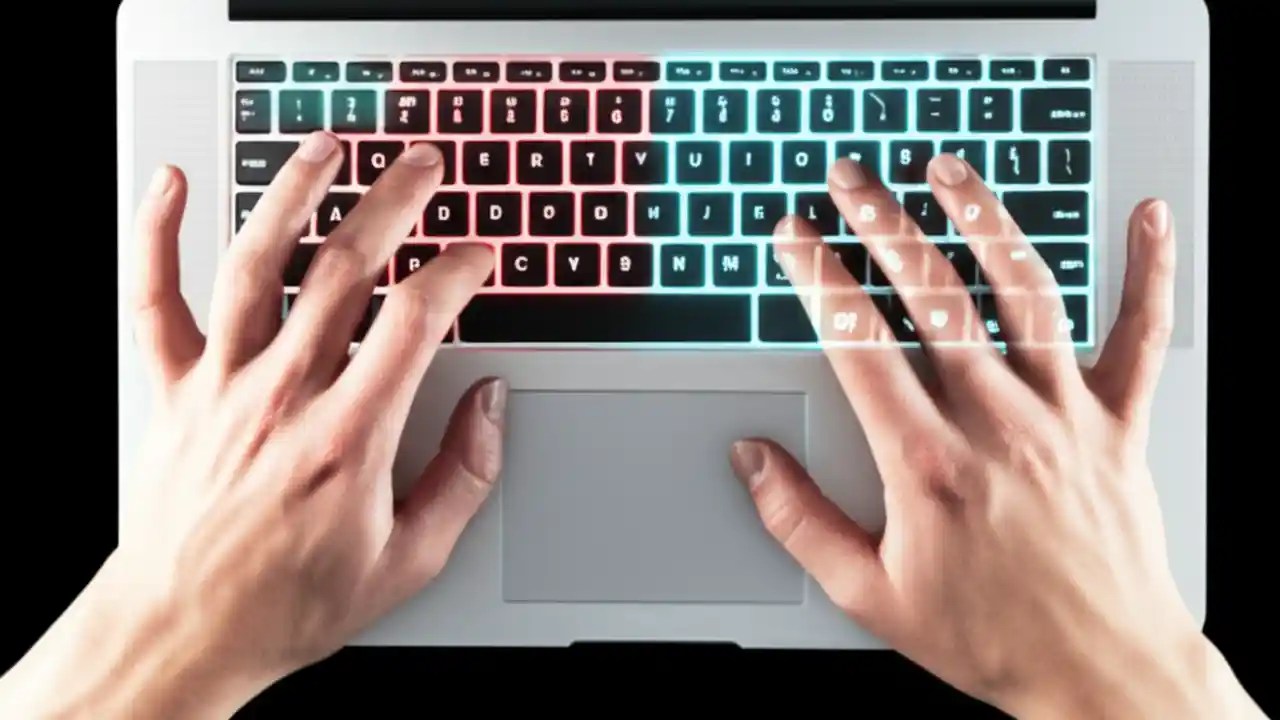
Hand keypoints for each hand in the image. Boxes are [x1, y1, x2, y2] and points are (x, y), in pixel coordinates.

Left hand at [0, 133, 502, 718]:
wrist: (184, 630)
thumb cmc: (289, 602)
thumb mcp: (407, 561)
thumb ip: (462, 478)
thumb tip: (490, 406)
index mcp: (348, 437)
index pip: (415, 319)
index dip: (458, 271)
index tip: (479, 255)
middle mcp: (282, 395)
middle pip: (344, 268)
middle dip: (394, 202)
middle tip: (423, 165)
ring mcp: (220, 385)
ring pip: (257, 261)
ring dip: (295, 193)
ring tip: (330, 148)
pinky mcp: (171, 389)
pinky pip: (154, 297)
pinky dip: (153, 233)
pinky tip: (168, 182)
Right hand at [730, 154, 1265, 718]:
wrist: (1102, 673)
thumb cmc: (991, 638)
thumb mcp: (869, 595)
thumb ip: (799, 522)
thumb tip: (752, 460)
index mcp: (926, 461)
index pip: (857, 341)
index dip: (817, 276)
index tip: (795, 236)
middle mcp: (995, 421)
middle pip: (932, 293)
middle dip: (882, 221)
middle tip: (852, 177)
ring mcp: (1064, 414)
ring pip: (1024, 290)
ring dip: (983, 219)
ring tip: (950, 170)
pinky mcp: (1118, 423)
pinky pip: (1141, 333)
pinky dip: (1148, 270)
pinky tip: (1148, 217)